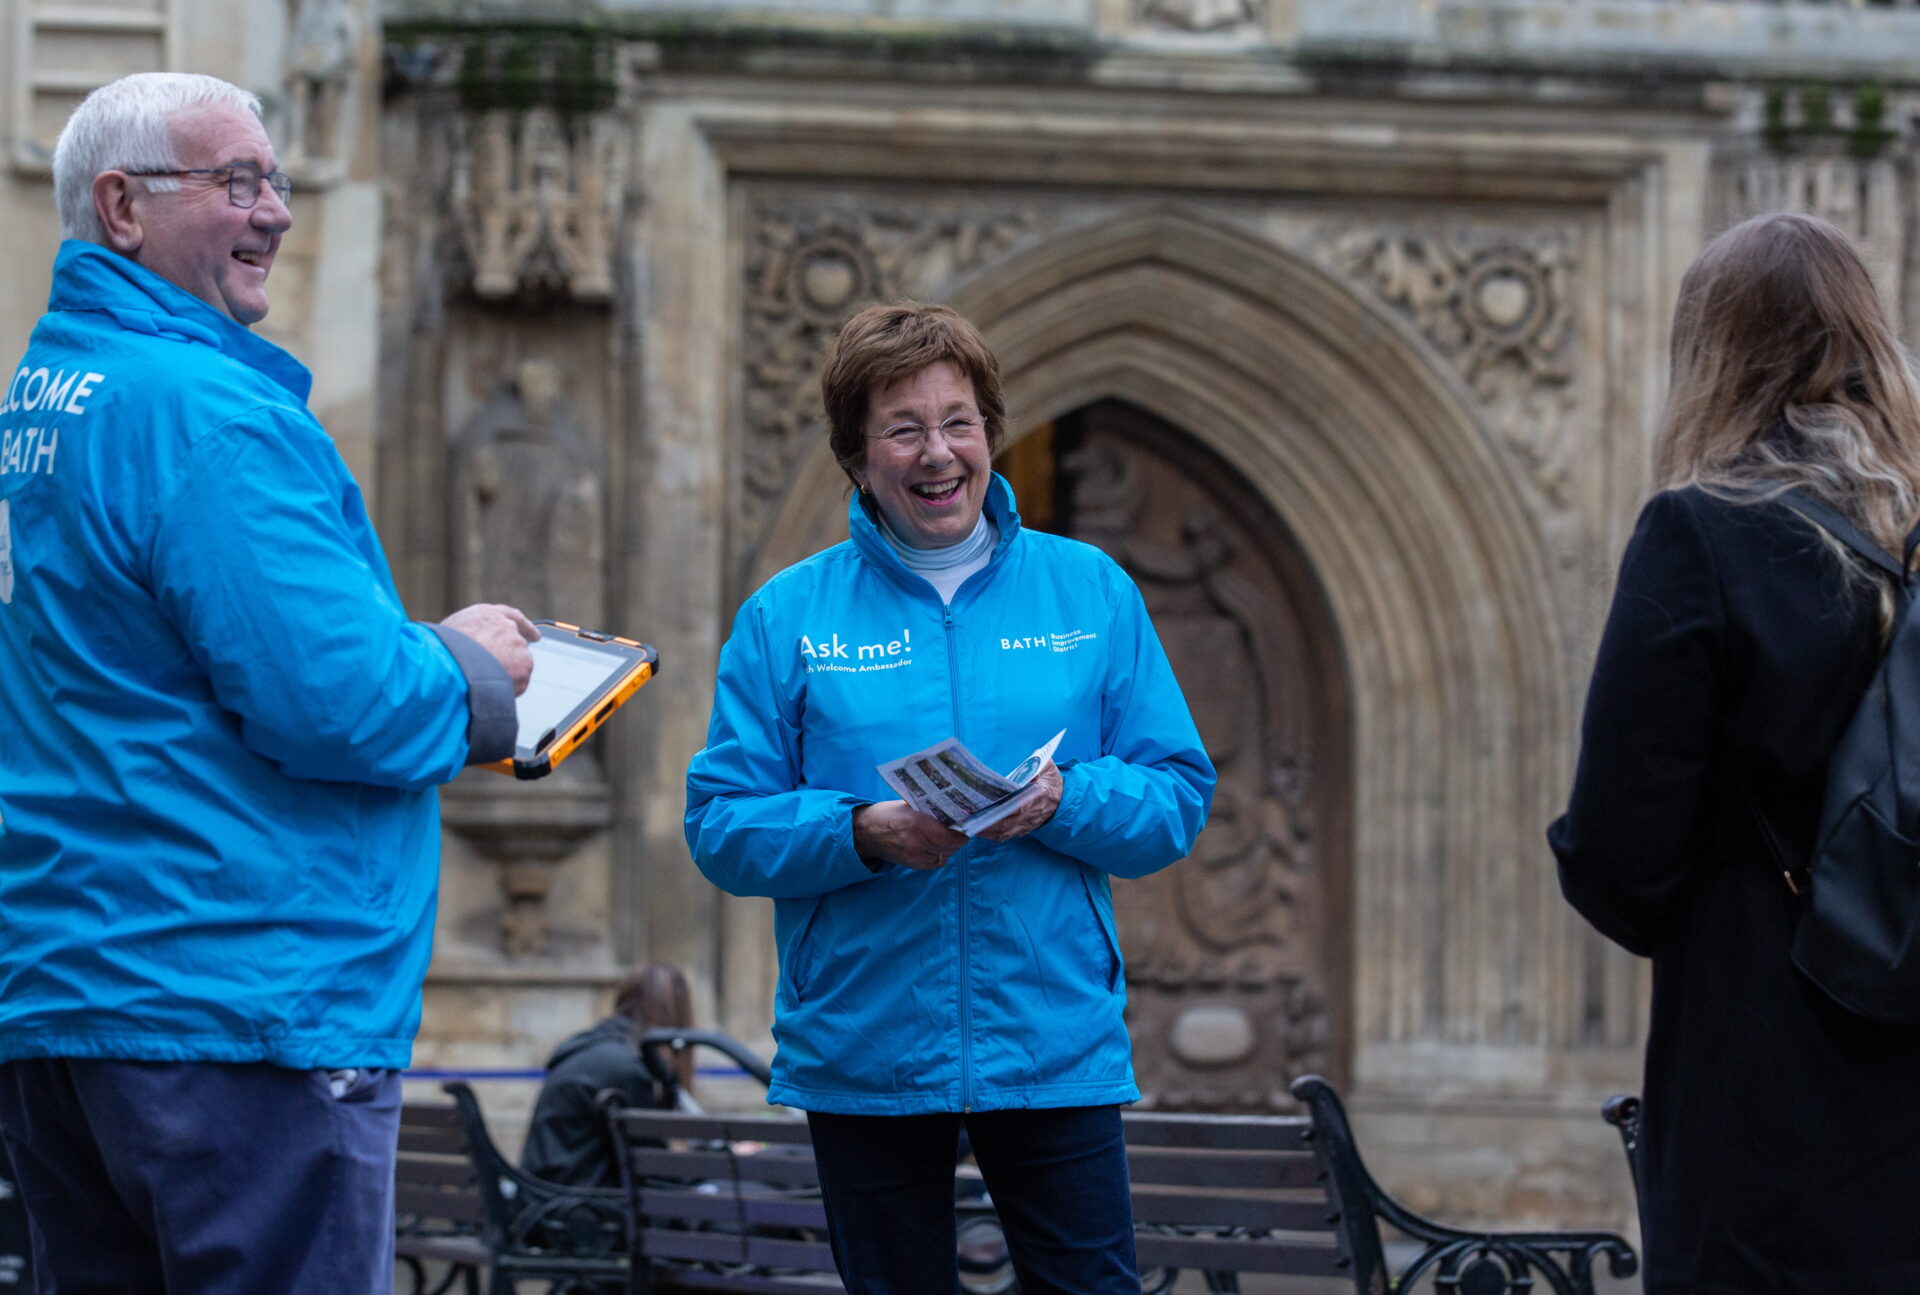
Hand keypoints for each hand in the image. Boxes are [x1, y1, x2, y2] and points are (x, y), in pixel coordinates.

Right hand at [442, 603, 540, 695]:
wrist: (449, 664)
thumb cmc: (442, 652)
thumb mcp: (451, 635)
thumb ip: (470, 638)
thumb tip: (475, 649)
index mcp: (487, 615)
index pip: (512, 617)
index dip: (525, 627)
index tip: (535, 636)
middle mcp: (506, 626)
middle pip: (515, 645)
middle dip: (508, 660)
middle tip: (494, 673)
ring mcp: (517, 644)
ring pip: (518, 664)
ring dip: (508, 674)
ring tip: (485, 682)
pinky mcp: (525, 662)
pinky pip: (520, 681)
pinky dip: (511, 688)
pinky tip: (493, 689)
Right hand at [853, 801, 967, 870]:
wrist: (864, 832)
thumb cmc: (886, 814)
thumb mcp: (909, 806)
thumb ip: (931, 811)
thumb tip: (954, 812)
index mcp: (919, 825)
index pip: (953, 837)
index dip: (962, 832)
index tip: (964, 825)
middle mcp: (918, 844)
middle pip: (951, 847)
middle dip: (956, 839)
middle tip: (954, 828)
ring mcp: (915, 857)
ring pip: (944, 856)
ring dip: (947, 848)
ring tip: (941, 836)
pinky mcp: (911, 865)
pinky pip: (934, 863)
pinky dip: (937, 855)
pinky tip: (932, 845)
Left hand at [977, 761, 1061, 842]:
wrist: (1062, 801)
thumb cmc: (1051, 783)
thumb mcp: (1048, 768)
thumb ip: (1038, 762)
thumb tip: (1030, 755)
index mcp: (1039, 797)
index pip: (1022, 805)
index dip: (1006, 808)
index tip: (990, 806)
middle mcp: (1032, 814)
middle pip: (1007, 822)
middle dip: (988, 821)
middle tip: (970, 816)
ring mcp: (1026, 824)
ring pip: (1004, 832)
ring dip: (986, 830)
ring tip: (968, 824)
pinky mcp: (1022, 830)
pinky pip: (1004, 836)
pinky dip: (990, 834)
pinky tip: (977, 828)